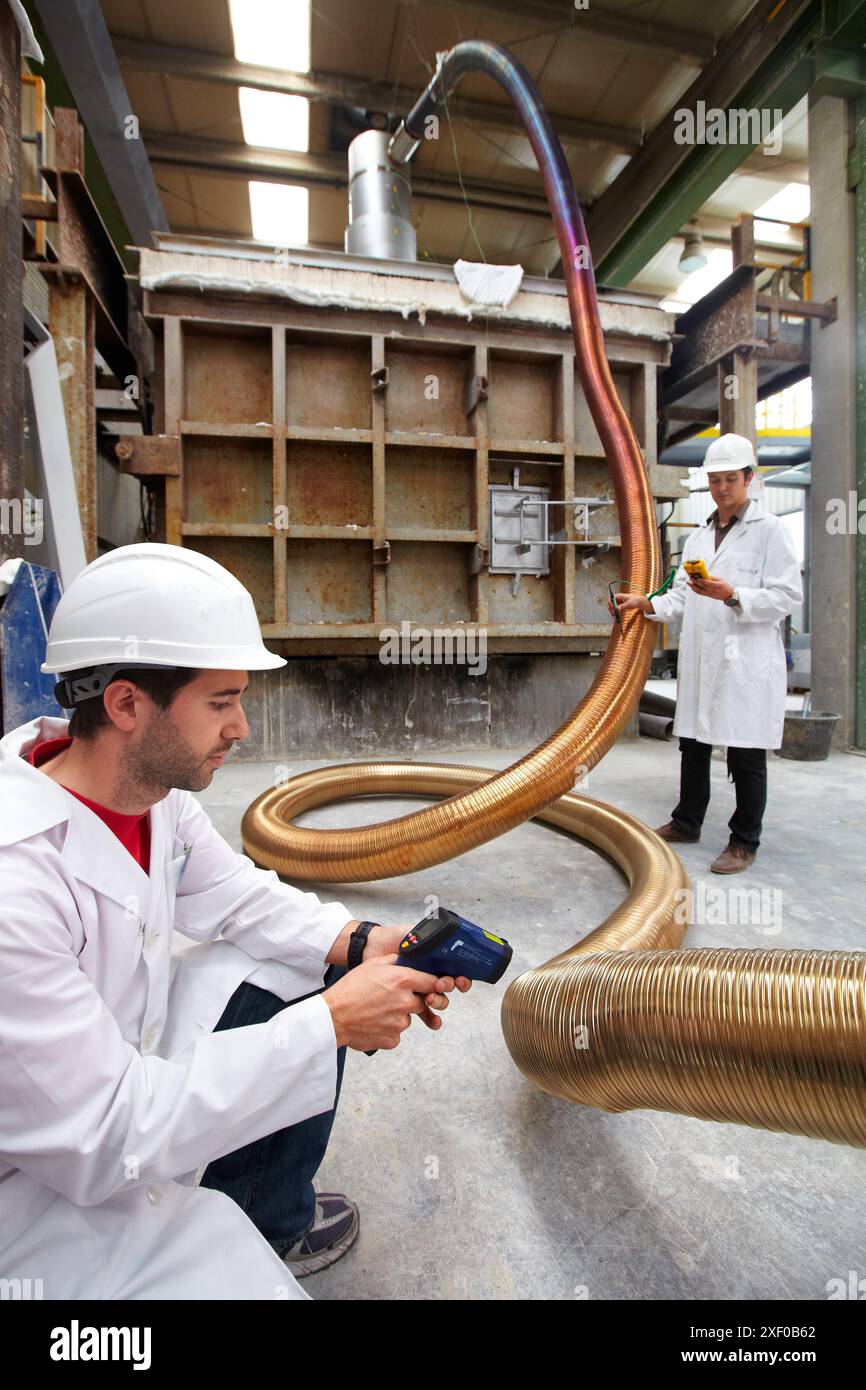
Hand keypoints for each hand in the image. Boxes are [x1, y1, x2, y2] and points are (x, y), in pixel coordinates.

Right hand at [323, 956, 468, 1050]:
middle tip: (390, 999)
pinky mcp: (393, 1039)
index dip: (431, 984)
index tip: (430, 986)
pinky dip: (388, 1029)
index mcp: (403, 980)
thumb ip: (393, 960)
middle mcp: (406, 1001)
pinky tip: (373, 1022)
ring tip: (377, 1010)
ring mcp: (400, 1023)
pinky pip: (397, 1033)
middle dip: (411, 1000)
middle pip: (423, 1002)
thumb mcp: (371, 964)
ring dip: (398, 1015)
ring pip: (408, 1018)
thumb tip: (403, 960)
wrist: (333, 1016)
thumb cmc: (349, 990)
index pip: (433, 982)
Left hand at [364, 925, 473, 1012]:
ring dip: (439, 1003)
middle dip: (447, 989)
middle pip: (446, 988)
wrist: (371, 948)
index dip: (459, 978)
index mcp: (432, 961)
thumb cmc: (392, 939)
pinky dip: (431, 1019)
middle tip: (438, 987)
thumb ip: (430, 936)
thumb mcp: (413, 933)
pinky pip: (422, 1012)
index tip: (458, 979)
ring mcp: (418, 989)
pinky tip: (434, 1022)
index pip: (452, 972)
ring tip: (430, 1001)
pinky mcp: (407, 1000)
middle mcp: (427, 976)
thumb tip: (446, 936)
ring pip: (437, 1001)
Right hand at [608, 593, 652, 616]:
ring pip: (612, 607)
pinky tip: (616, 616)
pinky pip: (615, 609)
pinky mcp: (620, 606)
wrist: (639, 602)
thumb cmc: (635, 600)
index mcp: (619, 596)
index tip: (613, 607)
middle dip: (611, 608)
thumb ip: (622, 606)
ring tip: (614, 616)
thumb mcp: (629, 603)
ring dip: (612, 611)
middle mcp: (618, 599)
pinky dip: (615, 612)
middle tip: (613, 613)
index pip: (611, 598)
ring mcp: (618, 602)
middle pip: (611, 603)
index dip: (610, 602)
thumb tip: (617, 609)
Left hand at [688, 576, 733, 601]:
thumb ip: (712, 578)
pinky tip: (692, 586)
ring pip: (699, 591)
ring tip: (688, 582)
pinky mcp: (708, 596)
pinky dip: (695, 590)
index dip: (700, 580)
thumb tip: (704, 575)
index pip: (706, 583)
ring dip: (693, 587)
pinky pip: (700, 593)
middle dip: (694, 582)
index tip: (696, 577)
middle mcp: (712, 591)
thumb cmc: (725, 586)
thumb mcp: (720, 579)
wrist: (729, 595)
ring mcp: (709, 594)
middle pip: (701, 587)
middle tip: (690, 578)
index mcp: (716, 586)